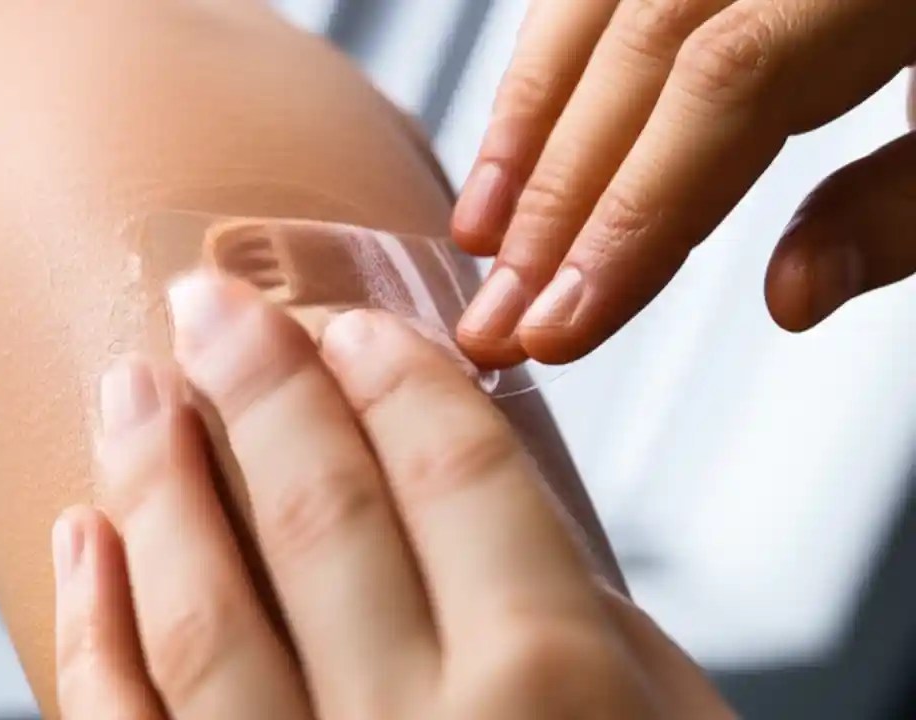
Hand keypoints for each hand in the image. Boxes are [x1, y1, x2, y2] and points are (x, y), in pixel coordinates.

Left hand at [51, 272, 732, 717]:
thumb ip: (590, 631)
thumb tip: (499, 517)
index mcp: (551, 691)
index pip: (456, 477)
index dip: (400, 383)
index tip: (356, 326)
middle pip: (320, 513)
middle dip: (263, 388)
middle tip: (212, 303)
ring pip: (205, 612)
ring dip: (160, 482)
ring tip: (134, 384)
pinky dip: (93, 634)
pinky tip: (83, 537)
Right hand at [451, 0, 915, 366]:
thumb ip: (913, 206)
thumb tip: (791, 293)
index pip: (727, 85)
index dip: (631, 212)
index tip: (563, 322)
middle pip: (643, 49)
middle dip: (558, 195)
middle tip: (495, 315)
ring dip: (530, 123)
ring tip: (480, 235)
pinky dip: (556, 57)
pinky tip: (523, 130)